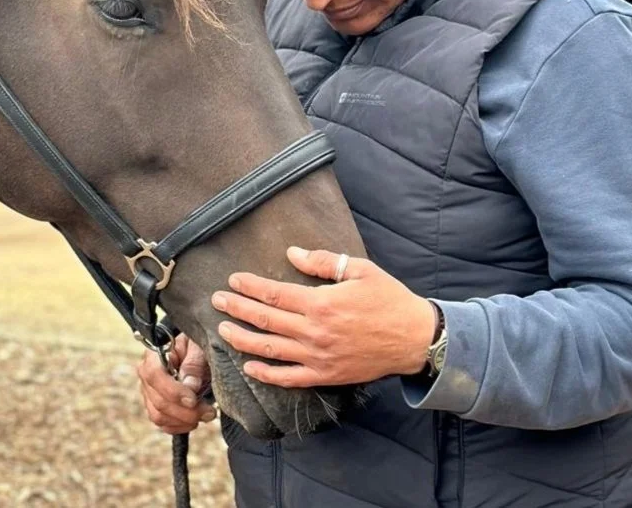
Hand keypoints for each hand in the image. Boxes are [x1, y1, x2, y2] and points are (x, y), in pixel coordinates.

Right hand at [137, 334, 215, 433]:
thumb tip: (190, 386)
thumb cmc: (196, 345)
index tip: (193, 399)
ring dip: (185, 421)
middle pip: (158, 401)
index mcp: (154, 355)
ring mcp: (149, 393)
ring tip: (208, 414)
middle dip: (186, 411)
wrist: (195, 352)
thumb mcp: (199, 347)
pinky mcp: (155, 407)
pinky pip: (162, 424)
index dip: (173, 391)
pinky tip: (195, 421)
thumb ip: (194, 363)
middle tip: (210, 411)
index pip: (154, 375)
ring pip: (159, 416)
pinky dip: (180, 427)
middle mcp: (146, 375)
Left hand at [212, 247, 435, 387]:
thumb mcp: (360, 270)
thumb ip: (324, 261)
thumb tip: (293, 253)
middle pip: (266, 320)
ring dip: (243, 340)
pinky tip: (249, 366)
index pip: (275, 294)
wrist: (414, 338)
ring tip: (223, 331)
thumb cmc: (388, 299)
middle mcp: (314, 332)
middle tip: (217, 300)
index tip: (233, 279)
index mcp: (321, 303)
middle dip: (238, 308)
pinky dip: (266, 374)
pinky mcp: (325, 375)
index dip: (251, 286)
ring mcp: (318, 357)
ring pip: (271, 350)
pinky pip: (289, 378)